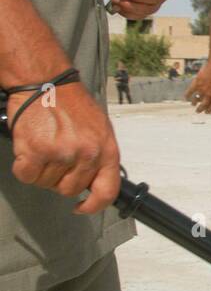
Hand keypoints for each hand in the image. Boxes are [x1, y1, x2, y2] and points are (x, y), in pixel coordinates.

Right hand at [8, 81, 120, 214]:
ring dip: (40, 170)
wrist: (47, 83)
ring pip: (46, 183)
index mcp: (107, 150)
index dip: (94, 206)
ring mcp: (62, 154)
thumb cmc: (72, 105)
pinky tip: (28, 150)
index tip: (81, 208)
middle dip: (58, 179)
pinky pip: (27, 175)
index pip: (107, 191)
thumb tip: (93, 185)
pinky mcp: (37, 151)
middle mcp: (87, 154)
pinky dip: (23, 167)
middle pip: (69, 190)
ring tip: (43, 146)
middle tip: (53, 159)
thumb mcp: (100, 131)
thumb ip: (99, 157)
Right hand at [185, 61, 210, 113]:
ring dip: (194, 103)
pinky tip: (186, 98)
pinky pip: (190, 92)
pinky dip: (187, 95)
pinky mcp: (196, 84)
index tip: (207, 112)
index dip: (210, 110)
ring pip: (196, 99)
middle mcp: (210, 95)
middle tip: (198, 111)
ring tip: (193, 104)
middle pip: (204, 105)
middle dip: (200, 109)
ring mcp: (202, 90)